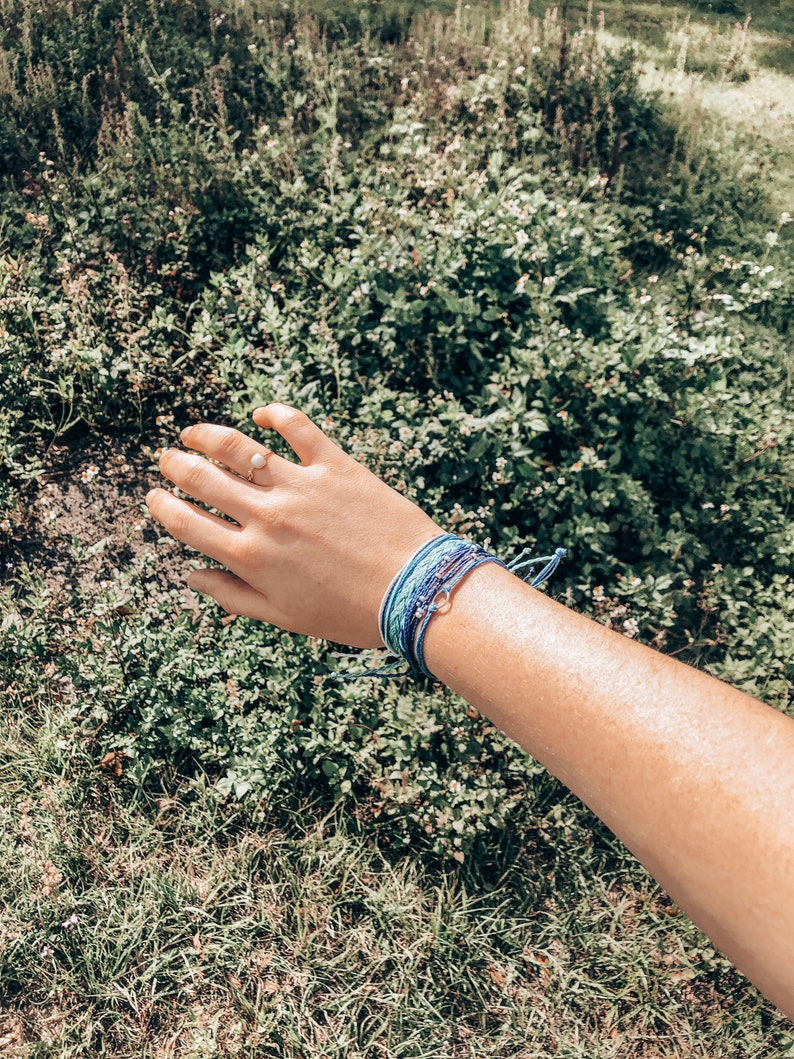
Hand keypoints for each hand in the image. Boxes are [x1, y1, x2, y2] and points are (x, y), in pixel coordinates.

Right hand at [145, 404, 440, 645]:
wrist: (413, 590)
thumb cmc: (351, 612)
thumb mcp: (285, 616)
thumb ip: (234, 596)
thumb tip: (192, 577)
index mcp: (251, 557)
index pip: (187, 524)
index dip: (162, 507)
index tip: (154, 497)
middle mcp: (268, 517)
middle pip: (203, 479)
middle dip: (176, 466)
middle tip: (167, 459)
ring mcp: (301, 487)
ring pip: (238, 448)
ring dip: (207, 436)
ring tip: (193, 432)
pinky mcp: (335, 465)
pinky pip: (297, 427)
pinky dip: (275, 415)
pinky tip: (261, 416)